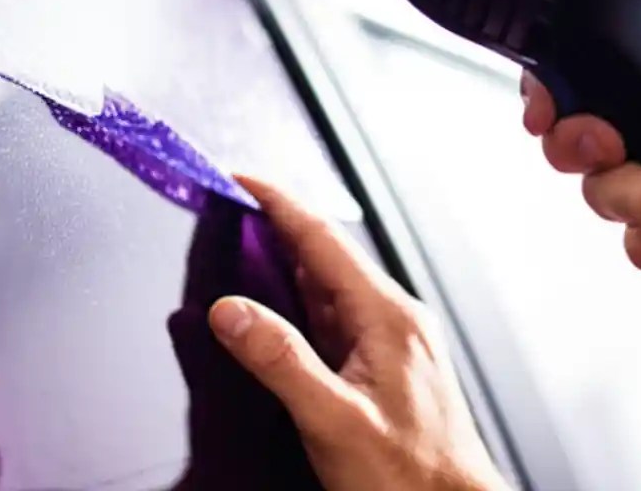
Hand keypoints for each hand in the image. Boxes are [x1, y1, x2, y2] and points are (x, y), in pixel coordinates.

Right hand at [208, 177, 508, 490]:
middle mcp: (395, 320)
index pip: (323, 239)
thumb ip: (279, 360)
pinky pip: (336, 315)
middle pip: (326, 254)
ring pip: (330, 285)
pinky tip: (279, 309)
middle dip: (276, 226)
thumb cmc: (410, 478)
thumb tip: (232, 311)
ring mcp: (393, 341)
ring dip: (287, 262)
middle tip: (230, 208)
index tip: (241, 180)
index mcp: (387, 318)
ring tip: (245, 246)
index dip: (278, 203)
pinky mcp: (386, 364)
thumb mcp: (333, 418)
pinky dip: (300, 300)